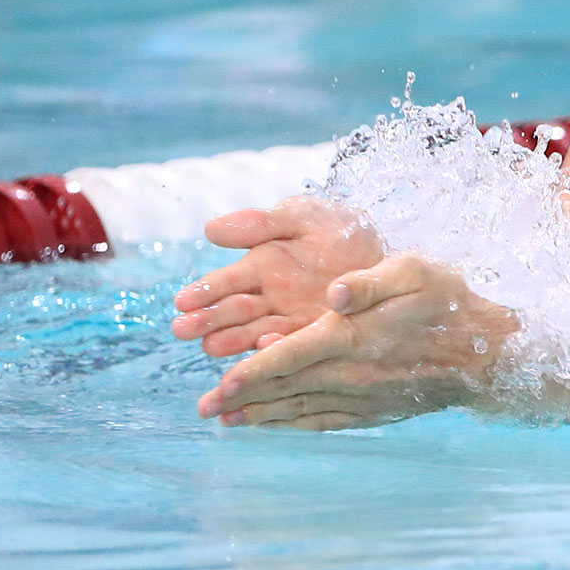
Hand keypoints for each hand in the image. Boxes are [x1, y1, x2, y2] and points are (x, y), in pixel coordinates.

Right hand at [171, 197, 384, 356]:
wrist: (387, 246)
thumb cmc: (338, 228)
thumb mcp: (301, 218)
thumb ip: (259, 224)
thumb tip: (210, 229)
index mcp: (260, 266)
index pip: (224, 283)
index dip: (203, 292)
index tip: (182, 301)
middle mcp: (269, 298)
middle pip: (232, 313)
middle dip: (206, 321)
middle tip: (184, 329)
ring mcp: (290, 320)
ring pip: (253, 335)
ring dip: (231, 342)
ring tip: (211, 346)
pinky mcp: (315, 337)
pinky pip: (292, 347)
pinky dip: (276, 350)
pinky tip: (263, 351)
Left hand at [196, 253, 517, 430]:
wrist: (487, 354)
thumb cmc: (449, 303)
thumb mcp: (414, 272)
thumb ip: (369, 281)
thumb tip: (332, 291)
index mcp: (351, 337)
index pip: (288, 358)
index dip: (249, 372)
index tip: (217, 383)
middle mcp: (351, 373)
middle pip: (284, 389)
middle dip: (241, 399)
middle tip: (203, 409)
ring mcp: (362, 397)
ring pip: (300, 409)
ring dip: (261, 416)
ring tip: (228, 422)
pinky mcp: (374, 410)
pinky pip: (326, 422)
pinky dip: (296, 425)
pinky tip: (279, 426)